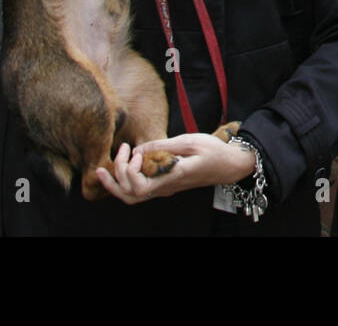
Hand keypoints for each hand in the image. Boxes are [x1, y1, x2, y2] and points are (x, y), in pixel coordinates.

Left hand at [95, 131, 255, 204]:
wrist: (230, 166)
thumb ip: (163, 144)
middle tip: (121, 150)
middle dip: (116, 175)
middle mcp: (165, 188)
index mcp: (172, 177)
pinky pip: (139, 191)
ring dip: (116, 183)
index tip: (136, 152)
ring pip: (131, 197)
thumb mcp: (191, 141)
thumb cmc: (213, 151)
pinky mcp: (165, 186)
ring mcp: (164, 189)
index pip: (139, 187)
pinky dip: (125, 181)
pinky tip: (124, 166)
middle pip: (129, 195)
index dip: (129, 170)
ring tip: (107, 166)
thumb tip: (138, 149)